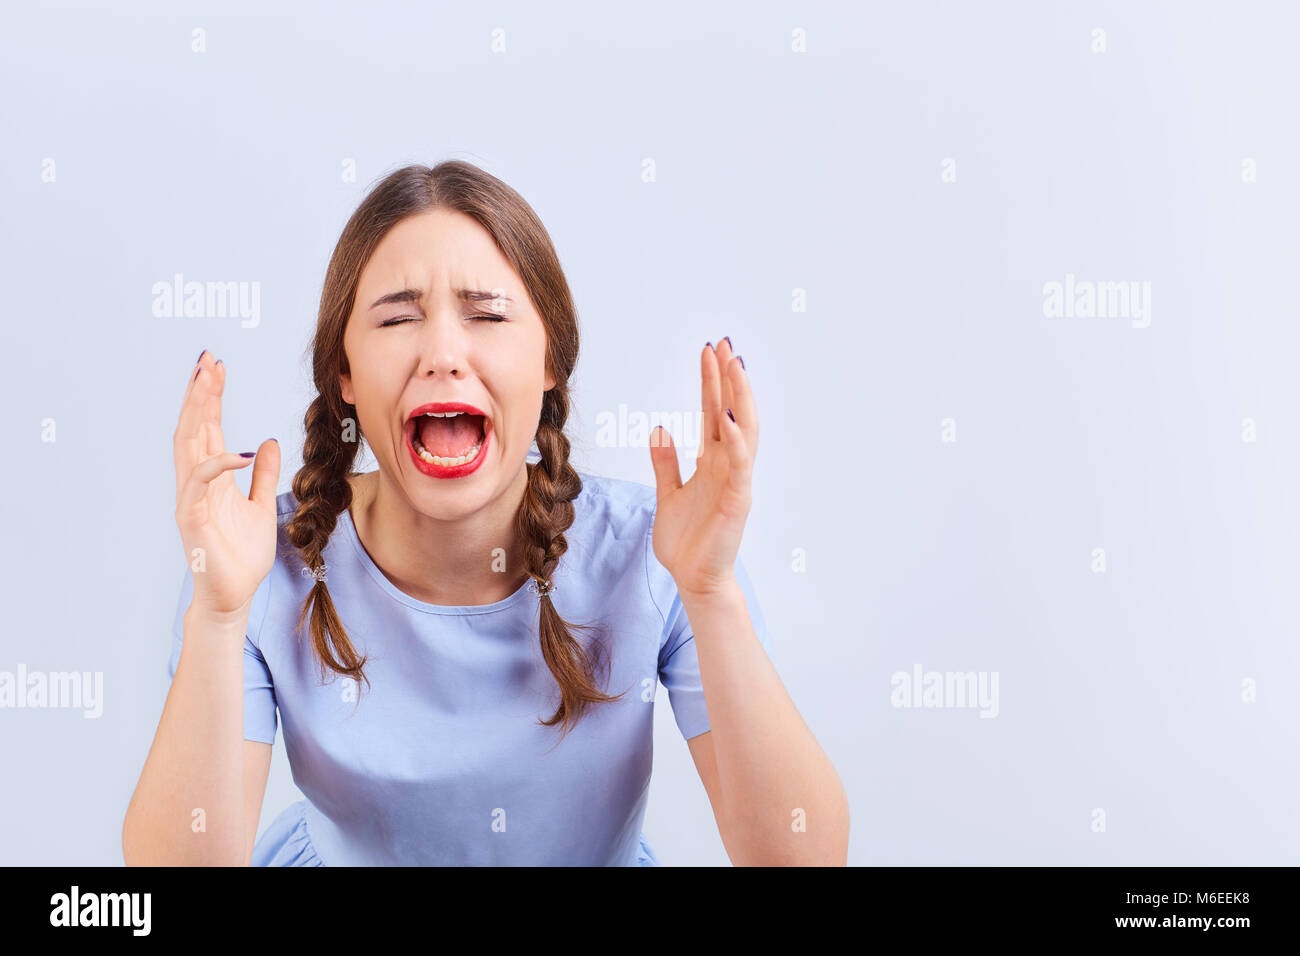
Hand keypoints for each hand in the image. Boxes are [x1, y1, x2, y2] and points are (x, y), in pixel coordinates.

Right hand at [173, 351, 280, 619]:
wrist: (235, 595)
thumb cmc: (242, 554)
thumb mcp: (261, 505)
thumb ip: (261, 474)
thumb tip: (264, 441)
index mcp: (212, 478)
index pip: (207, 428)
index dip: (211, 397)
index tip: (218, 366)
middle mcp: (196, 483)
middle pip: (194, 428)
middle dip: (200, 393)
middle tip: (208, 359)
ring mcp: (190, 499)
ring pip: (188, 446)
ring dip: (198, 412)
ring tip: (209, 381)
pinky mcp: (191, 519)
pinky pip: (199, 485)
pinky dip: (217, 464)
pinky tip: (238, 449)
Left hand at [648, 336, 756, 598]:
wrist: (693, 579)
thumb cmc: (685, 541)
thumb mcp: (667, 493)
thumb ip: (665, 462)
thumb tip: (659, 428)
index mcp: (713, 462)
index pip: (715, 412)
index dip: (712, 382)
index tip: (709, 351)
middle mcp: (728, 466)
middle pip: (733, 411)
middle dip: (728, 378)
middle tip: (724, 344)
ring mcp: (736, 481)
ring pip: (744, 431)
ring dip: (739, 397)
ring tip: (733, 366)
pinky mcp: (737, 500)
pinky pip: (740, 465)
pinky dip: (737, 440)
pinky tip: (730, 417)